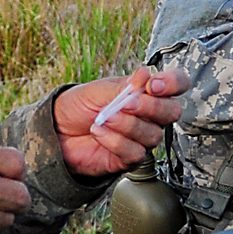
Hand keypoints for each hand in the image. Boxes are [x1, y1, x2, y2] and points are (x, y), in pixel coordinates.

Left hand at [52, 66, 190, 177]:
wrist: (56, 130)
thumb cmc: (78, 106)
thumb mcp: (98, 90)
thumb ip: (123, 86)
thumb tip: (145, 75)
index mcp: (145, 92)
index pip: (177, 84)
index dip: (173, 83)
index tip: (153, 86)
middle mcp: (149, 115)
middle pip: (172, 112)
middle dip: (151, 108)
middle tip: (127, 104)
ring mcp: (141, 137)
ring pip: (153, 135)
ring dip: (127, 125)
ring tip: (105, 119)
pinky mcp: (129, 158)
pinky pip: (136, 153)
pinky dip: (116, 142)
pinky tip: (99, 133)